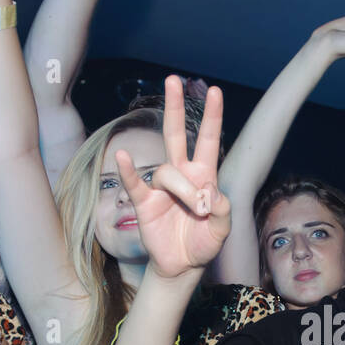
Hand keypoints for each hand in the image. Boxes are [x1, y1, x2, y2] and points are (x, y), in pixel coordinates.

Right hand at [116, 75, 229, 278]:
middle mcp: (182, 175)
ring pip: (168, 170)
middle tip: (174, 79)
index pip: (208, 140)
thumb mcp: (223, 228)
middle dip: (176, 107)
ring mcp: (161, 187)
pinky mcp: (144, 202)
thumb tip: (208, 194)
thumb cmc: (203, 242)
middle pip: (177, 134)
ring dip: (183, 189)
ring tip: (195, 211)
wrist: (183, 265)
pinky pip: (135, 182)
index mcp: (204, 176)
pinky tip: (122, 157)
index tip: (214, 91)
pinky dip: (129, 171)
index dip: (212, 116)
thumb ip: (222, 209)